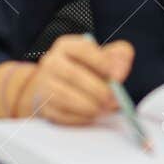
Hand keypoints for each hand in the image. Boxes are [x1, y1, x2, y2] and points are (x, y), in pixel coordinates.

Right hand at [16, 35, 134, 124]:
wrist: (51, 89)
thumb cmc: (83, 72)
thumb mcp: (100, 58)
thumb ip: (117, 57)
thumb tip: (120, 70)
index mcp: (67, 46)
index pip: (83, 49)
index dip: (102, 62)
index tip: (117, 75)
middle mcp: (51, 62)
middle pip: (74, 75)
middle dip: (98, 90)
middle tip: (114, 99)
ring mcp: (44, 85)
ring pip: (65, 96)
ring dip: (90, 106)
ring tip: (104, 109)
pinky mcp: (43, 106)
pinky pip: (61, 114)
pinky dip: (80, 117)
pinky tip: (92, 116)